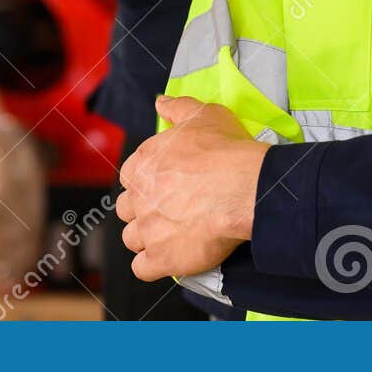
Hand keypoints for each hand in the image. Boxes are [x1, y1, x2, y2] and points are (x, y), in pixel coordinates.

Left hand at [115, 96, 268, 281]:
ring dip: (147, 238)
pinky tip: (170, 258)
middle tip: (169, 211)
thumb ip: (177, 107)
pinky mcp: (161, 257)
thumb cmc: (226, 150)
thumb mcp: (203, 115)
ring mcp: (148, 229)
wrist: (245, 186)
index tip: (163, 185)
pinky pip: (142, 268)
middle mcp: (139, 195)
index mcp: (143, 162)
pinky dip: (153, 266)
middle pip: (127, 209)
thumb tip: (160, 102)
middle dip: (143, 210)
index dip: (145, 182)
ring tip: (171, 236)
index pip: (129, 176)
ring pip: (132, 238)